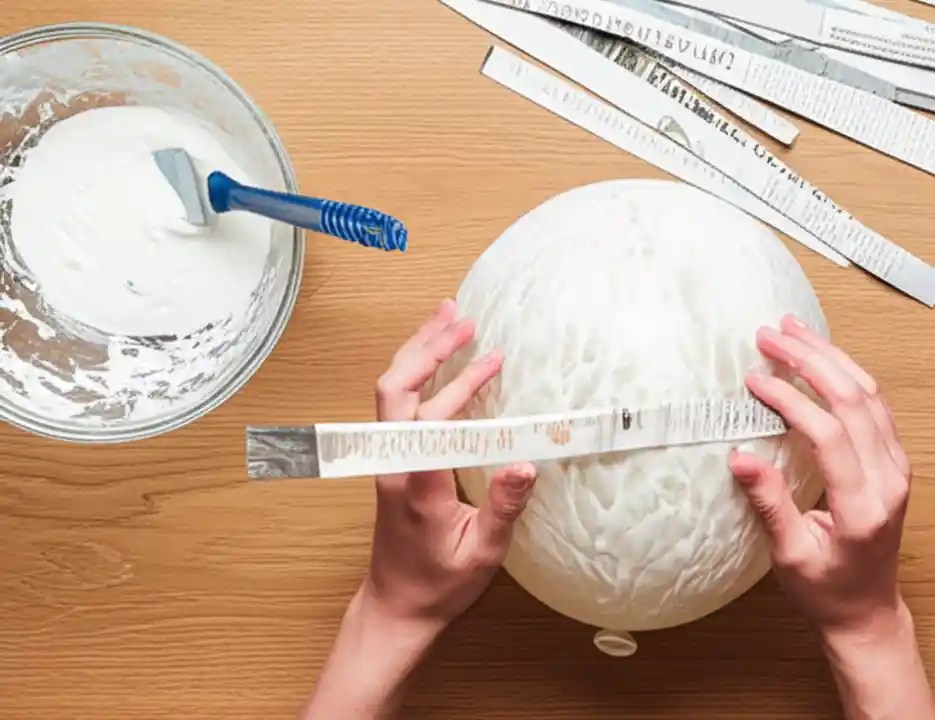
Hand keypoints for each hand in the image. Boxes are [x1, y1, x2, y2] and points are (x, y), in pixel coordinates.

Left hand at [365, 297, 537, 629]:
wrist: (395, 607)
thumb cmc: (437, 585)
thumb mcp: (482, 554)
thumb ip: (504, 508)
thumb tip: (526, 465)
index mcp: (415, 484)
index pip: (427, 420)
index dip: (456, 384)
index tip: (492, 359)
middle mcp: (393, 465)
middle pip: (396, 389)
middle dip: (429, 348)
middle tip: (463, 319)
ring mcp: (387, 461)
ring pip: (392, 392)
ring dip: (420, 353)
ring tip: (450, 320)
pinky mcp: (392, 461)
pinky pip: (398, 407)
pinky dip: (418, 373)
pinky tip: (440, 360)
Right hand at [730, 315, 934, 718]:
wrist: (868, 610)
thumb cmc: (827, 590)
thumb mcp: (789, 556)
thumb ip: (769, 504)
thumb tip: (740, 458)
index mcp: (863, 507)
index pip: (828, 435)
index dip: (791, 400)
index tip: (756, 380)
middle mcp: (889, 481)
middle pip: (855, 401)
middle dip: (811, 360)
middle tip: (772, 335)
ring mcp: (898, 468)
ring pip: (871, 395)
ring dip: (831, 358)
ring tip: (793, 331)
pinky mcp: (895, 462)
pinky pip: (876, 405)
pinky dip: (847, 374)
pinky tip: (822, 357)